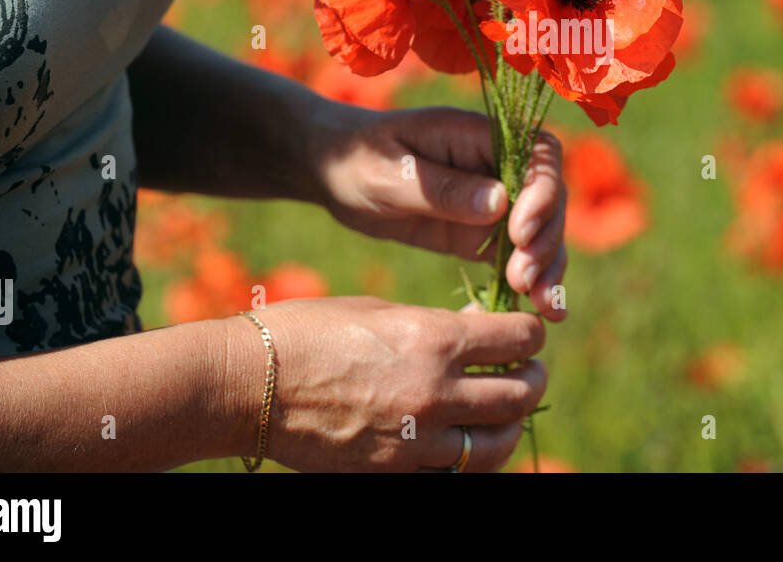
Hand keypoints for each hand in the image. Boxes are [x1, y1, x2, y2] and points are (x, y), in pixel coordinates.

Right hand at [223, 297, 546, 471]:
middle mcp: (435, 391)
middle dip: (533, 377)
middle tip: (528, 371)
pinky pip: (454, 471)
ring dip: (510, 425)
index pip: (519, 338)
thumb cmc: (310, 331)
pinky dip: (469, 457)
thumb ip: (437, 325)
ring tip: (505, 413)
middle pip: (520, 393)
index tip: (527, 334)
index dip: (533, 334)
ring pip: (498, 442)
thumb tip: (480, 329)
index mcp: (435, 339)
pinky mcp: (395, 472)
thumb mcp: (381, 310)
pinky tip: (465, 442)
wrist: (250, 384)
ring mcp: (416, 439)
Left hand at [309, 105, 567, 320]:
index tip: (519, 231)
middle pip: (550, 197)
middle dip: (546, 239)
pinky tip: (545, 309)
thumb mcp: (388, 173)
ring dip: (549, 265)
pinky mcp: (484, 231)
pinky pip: (519, 254)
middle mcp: (498, 164)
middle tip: (523, 278)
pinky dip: (535, 280)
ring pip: (543, 230)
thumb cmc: (356, 158)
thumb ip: (441, 188)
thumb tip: (500, 204)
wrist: (333, 171)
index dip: (543, 192)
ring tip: (543, 305)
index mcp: (479, 134)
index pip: (540, 154)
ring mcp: (495, 199)